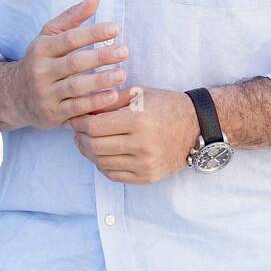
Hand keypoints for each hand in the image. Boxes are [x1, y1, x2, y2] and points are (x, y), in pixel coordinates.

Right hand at [6, 0, 130, 129]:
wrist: (14, 95)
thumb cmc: (40, 59)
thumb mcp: (50, 35)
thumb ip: (73, 17)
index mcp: (42, 48)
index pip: (69, 38)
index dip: (93, 33)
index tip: (115, 29)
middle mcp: (41, 70)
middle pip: (74, 62)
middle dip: (101, 56)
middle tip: (125, 51)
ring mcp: (46, 93)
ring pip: (76, 87)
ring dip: (101, 81)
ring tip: (122, 74)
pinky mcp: (52, 114)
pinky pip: (76, 108)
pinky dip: (95, 103)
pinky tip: (112, 96)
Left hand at [68, 86, 200, 184]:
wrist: (196, 126)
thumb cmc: (165, 105)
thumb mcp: (139, 93)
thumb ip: (110, 99)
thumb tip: (82, 107)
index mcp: (138, 120)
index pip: (95, 126)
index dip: (79, 123)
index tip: (74, 118)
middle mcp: (141, 145)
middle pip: (95, 146)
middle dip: (80, 138)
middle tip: (77, 131)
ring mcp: (145, 164)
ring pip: (102, 163)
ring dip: (88, 152)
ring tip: (86, 141)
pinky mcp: (147, 177)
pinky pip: (114, 175)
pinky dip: (102, 165)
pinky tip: (102, 153)